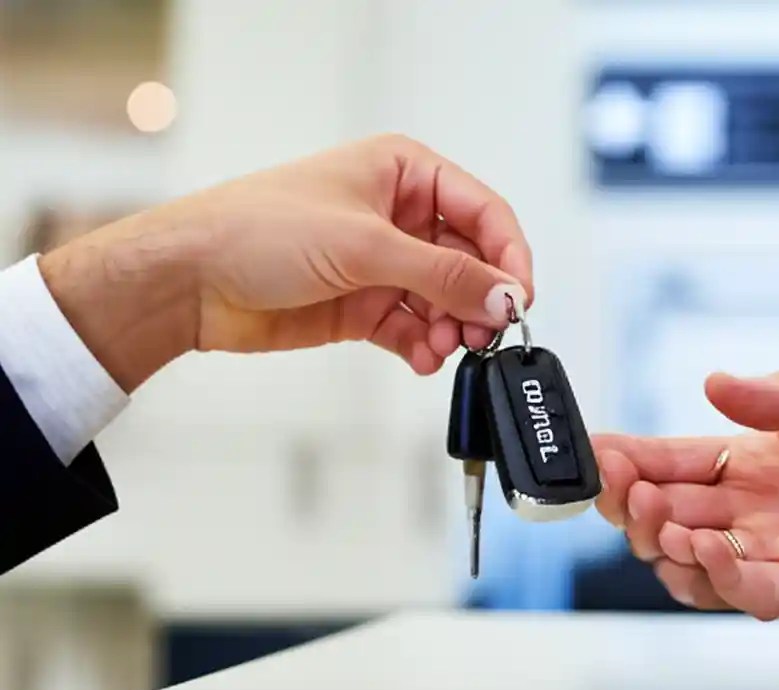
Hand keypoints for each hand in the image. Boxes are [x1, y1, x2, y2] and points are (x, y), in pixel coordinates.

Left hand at [38, 134, 532, 391]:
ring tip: (444, 348)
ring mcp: (383, 263)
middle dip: (479, 299)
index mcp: (404, 172)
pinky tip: (422, 358)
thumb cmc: (256, 231)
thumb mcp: (364, 246)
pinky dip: (426, 346)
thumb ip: (443, 274)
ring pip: (447, 301)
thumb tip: (504, 293)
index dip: (508, 255)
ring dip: (453, 328)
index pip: (483, 212)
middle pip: (470, 261)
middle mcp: (399, 215)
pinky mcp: (365, 305)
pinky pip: (416, 328)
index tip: (519, 297)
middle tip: (483, 333)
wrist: (190, 281)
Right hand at [592, 367, 778, 620]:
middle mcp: (760, 509)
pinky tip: (707, 548)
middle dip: (631, 505)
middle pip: (667, 518)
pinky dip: (720, 576)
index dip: (629, 458)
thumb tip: (714, 383)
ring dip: (664, 547)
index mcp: (758, 458)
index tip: (596, 449)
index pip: (673, 461)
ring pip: (693, 568)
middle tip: (623, 486)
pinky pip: (753, 592)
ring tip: (662, 518)